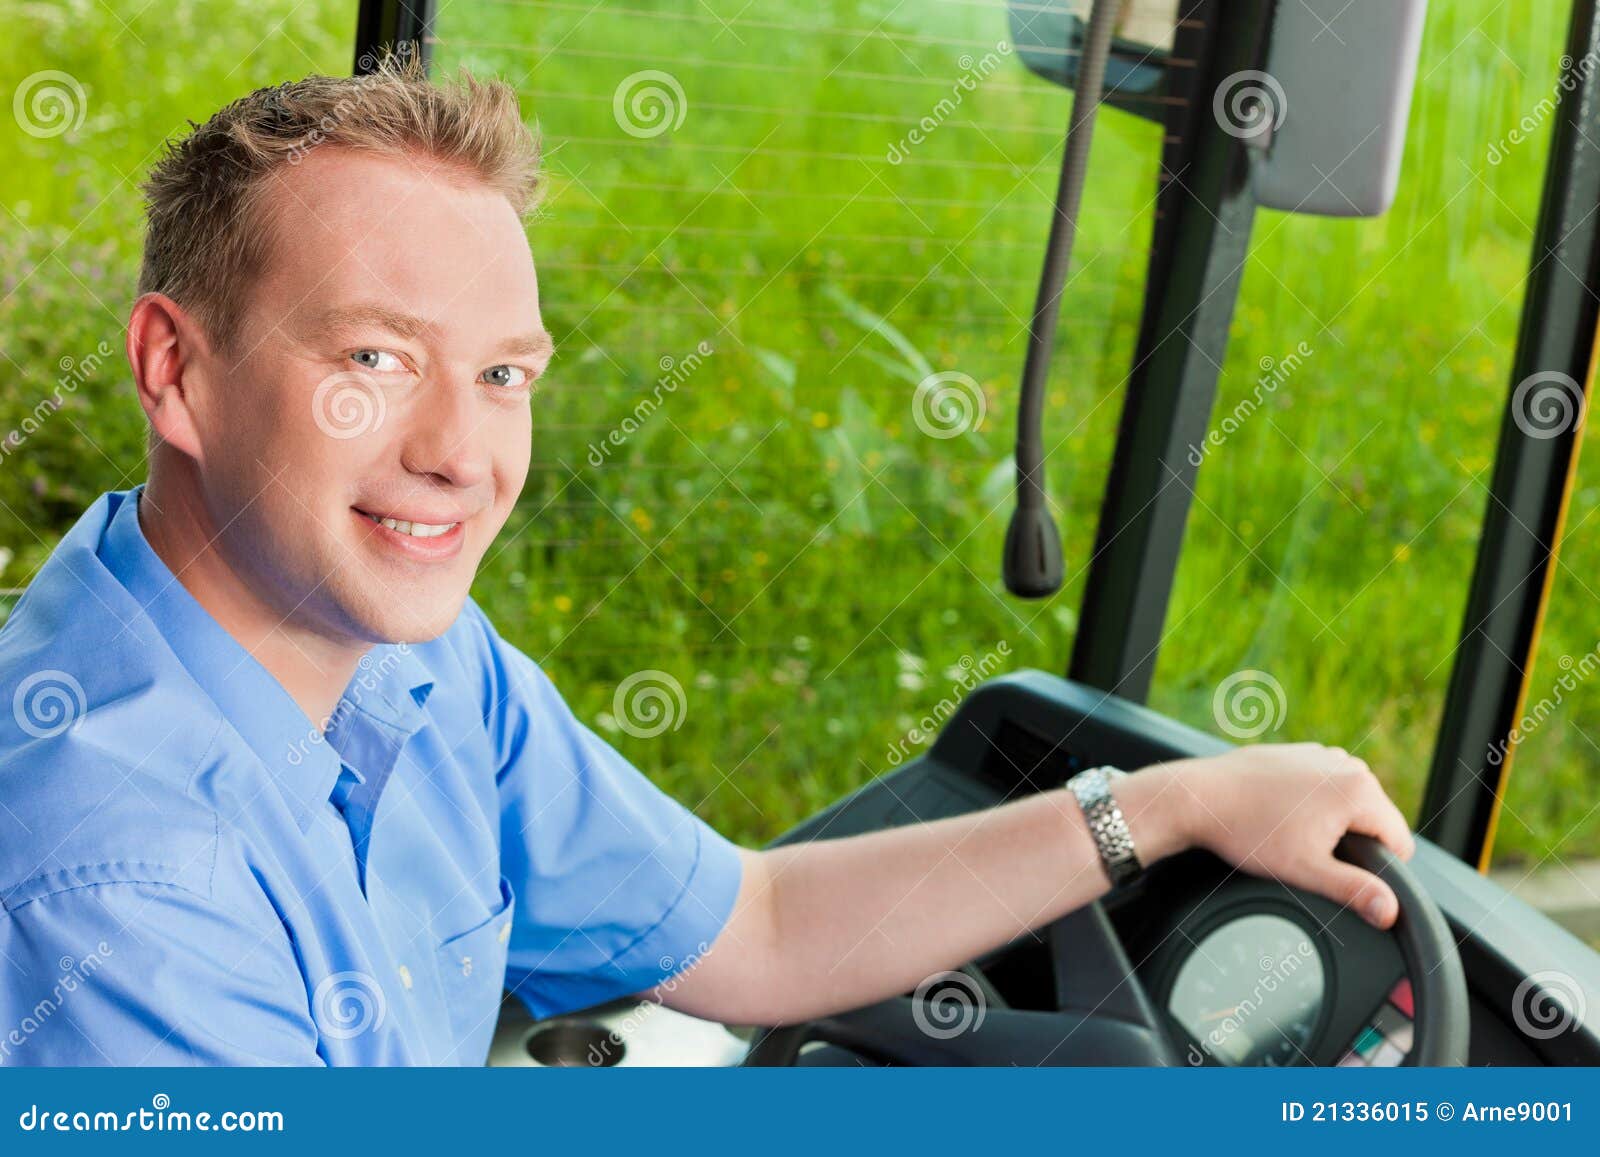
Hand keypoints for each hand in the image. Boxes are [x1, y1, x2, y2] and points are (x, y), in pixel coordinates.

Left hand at [1137, 744, 1415, 928]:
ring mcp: (1324, 755)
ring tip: (1294, 834)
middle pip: (1376, 819)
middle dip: (1354, 843)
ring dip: (1335, 822)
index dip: (1380, 867)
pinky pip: (1325, 786)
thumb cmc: (1248, 831)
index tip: (1344, 874)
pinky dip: (1314, 803)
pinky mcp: (1302, 753)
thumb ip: (1354, 890)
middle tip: (1310, 854)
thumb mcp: (1305, 870)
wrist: (1200, 797)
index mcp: (1359, 791)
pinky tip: (1283, 815)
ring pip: (1351, 802)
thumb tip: (1391, 910)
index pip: (1399, 840)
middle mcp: (1348, 765)